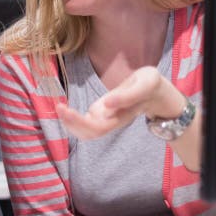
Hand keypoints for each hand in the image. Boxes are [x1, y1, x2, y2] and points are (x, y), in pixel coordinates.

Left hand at [56, 66, 183, 139]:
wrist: (156, 92)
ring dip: (71, 123)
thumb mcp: (146, 83)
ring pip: (87, 132)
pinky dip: (72, 120)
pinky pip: (85, 125)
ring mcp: (108, 119)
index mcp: (125, 114)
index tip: (76, 110)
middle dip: (74, 123)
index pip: (103, 126)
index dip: (87, 121)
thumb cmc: (150, 84)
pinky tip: (63, 109)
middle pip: (93, 132)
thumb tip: (106, 104)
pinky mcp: (102, 115)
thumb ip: (128, 95)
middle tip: (60, 107)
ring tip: (59, 108)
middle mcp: (115, 120)